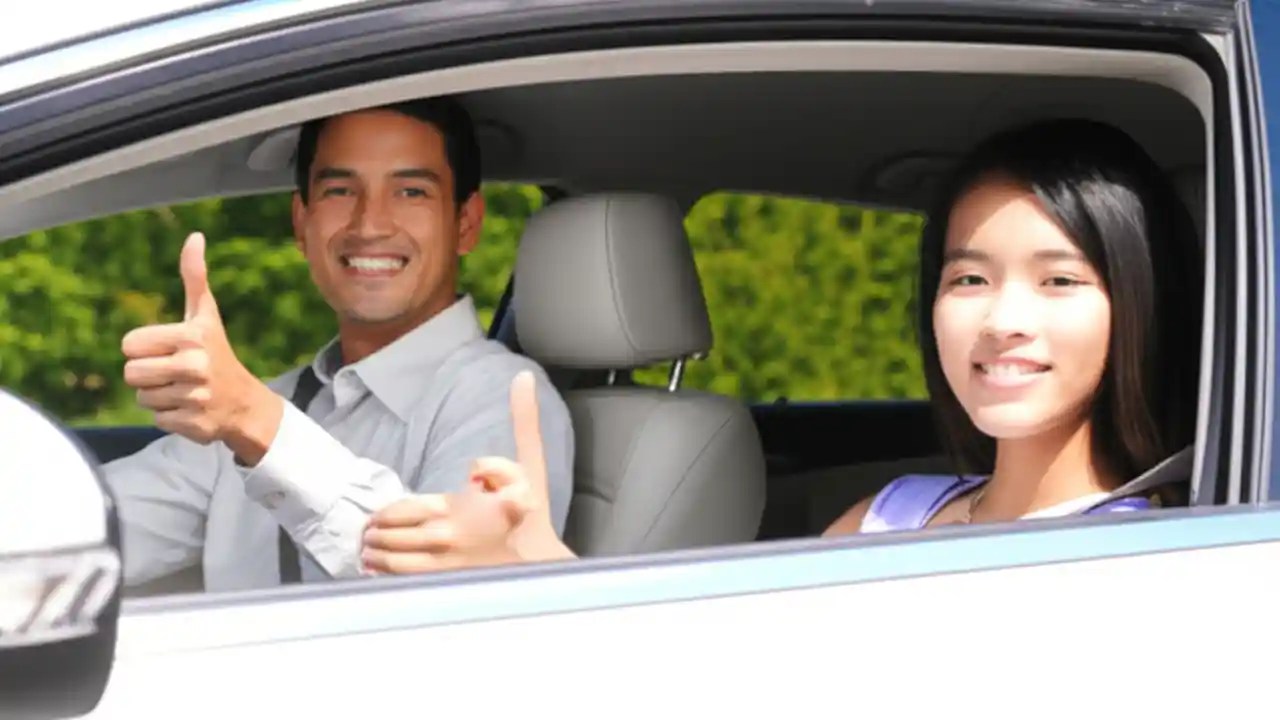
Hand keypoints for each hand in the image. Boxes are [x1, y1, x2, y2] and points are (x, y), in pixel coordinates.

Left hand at [121, 232, 281, 461]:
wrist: (245, 402)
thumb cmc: (216, 352)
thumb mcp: (205, 314)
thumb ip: (194, 276)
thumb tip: (194, 236)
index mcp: (191, 336)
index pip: (128, 345)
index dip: (143, 349)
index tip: (171, 350)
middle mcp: (194, 365)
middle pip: (130, 373)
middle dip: (148, 375)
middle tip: (175, 373)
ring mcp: (194, 396)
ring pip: (142, 398)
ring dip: (158, 396)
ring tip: (184, 390)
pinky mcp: (192, 422)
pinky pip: (156, 419)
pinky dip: (170, 416)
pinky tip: (190, 408)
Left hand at [361, 370, 575, 573]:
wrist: (546, 566)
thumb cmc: (535, 519)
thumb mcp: (530, 465)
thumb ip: (523, 425)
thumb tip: (522, 379)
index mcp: (458, 505)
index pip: (404, 508)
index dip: (386, 514)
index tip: (376, 518)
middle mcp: (445, 536)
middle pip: (393, 534)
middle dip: (375, 534)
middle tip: (366, 534)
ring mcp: (445, 565)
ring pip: (394, 560)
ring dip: (376, 556)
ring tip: (368, 553)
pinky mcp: (447, 586)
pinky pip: (407, 583)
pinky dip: (388, 579)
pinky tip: (382, 574)